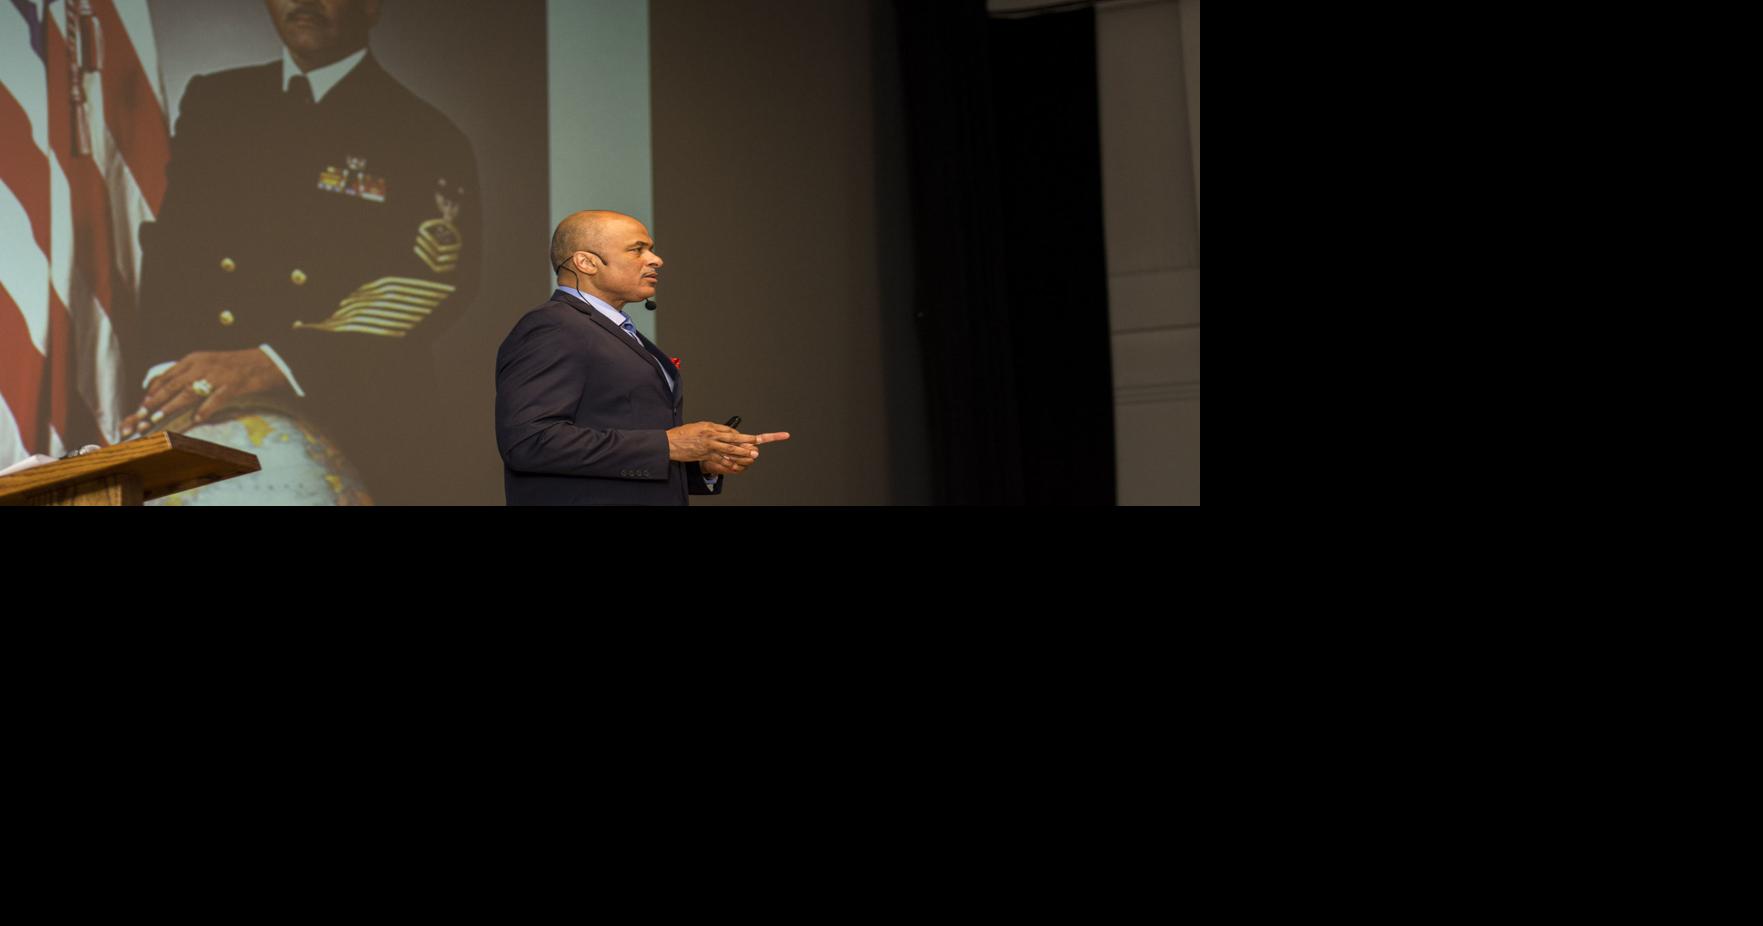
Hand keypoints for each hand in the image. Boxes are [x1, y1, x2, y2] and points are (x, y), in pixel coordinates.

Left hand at [121, 349, 290, 435]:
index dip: (152, 391)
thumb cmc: (234, 365)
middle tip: (143, 415)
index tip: (141, 405)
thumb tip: (165, 387)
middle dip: (156, 401)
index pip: (166, 376)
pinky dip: (205, 409)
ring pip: (189, 392)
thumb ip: (187, 373)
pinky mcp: (232, 386)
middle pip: (173, 385)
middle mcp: (202, 365)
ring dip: (172, 406)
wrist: (264, 362)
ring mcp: (217, 376)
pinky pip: (216, 399)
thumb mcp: (206, 362)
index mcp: (193, 359)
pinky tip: (197, 419)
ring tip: (160, 418)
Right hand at [666, 422, 790, 463]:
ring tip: (752, 454)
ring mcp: (709, 447)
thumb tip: (726, 432)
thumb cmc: (683, 434)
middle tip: (758, 444)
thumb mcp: (700, 426)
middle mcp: (712, 436)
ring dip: (742, 452)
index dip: (741, 436)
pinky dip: (730, 463)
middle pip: (734, 438)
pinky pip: (720, 460)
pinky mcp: (705, 456)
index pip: (730, 431)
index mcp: (711, 427)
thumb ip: (713, 429)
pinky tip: (737, 465)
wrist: (670, 443)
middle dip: (747, 441)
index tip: (749, 438)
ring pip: (730, 449)